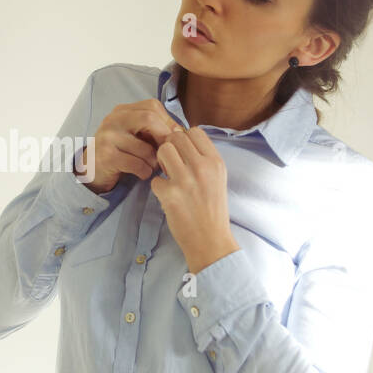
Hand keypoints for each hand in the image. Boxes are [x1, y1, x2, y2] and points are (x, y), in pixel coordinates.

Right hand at [80, 99, 179, 192]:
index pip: (152, 106)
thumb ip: (154, 128)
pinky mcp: (106, 156)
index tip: (173, 137)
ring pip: (145, 147)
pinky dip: (145, 171)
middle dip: (163, 137)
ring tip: (152, 166)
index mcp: (122, 111)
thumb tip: (182, 132)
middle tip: (167, 152)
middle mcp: (113, 120)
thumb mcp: (135, 134)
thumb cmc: (121, 151)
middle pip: (148, 118)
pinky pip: (136, 164)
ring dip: (154, 161)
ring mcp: (107, 137)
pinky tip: (142, 173)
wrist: (93, 169)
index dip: (168, 121)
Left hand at [149, 126, 239, 274]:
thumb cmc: (212, 209)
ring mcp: (185, 180)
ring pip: (162, 151)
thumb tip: (180, 135)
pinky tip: (168, 197)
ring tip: (168, 175)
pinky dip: (158, 188)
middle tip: (172, 164)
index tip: (183, 152)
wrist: (210, 241)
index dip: (184, 138)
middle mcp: (202, 168)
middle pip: (175, 137)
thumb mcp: (218, 178)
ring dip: (160, 162)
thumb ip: (203, 158)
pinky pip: (155, 179)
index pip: (195, 131)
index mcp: (216, 162)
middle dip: (169, 148)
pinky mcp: (170, 194)